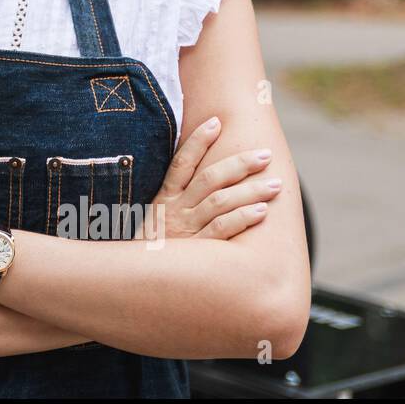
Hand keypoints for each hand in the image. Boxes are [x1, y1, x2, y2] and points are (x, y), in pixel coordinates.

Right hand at [139, 115, 280, 240]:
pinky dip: (242, 219)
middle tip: (265, 155)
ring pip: (220, 202)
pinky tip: (261, 212)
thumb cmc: (147, 252)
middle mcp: (175, 210)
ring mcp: (185, 229)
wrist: (129, 282)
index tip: (216, 121)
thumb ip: (172, 204)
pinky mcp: (195, 250)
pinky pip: (221, 231)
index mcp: (163, 199)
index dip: (198, 141)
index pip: (181, 163)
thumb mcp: (151, 222)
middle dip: (240, 164)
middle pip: (210, 179)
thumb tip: (196, 184)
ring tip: (275, 184)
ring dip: (250, 191)